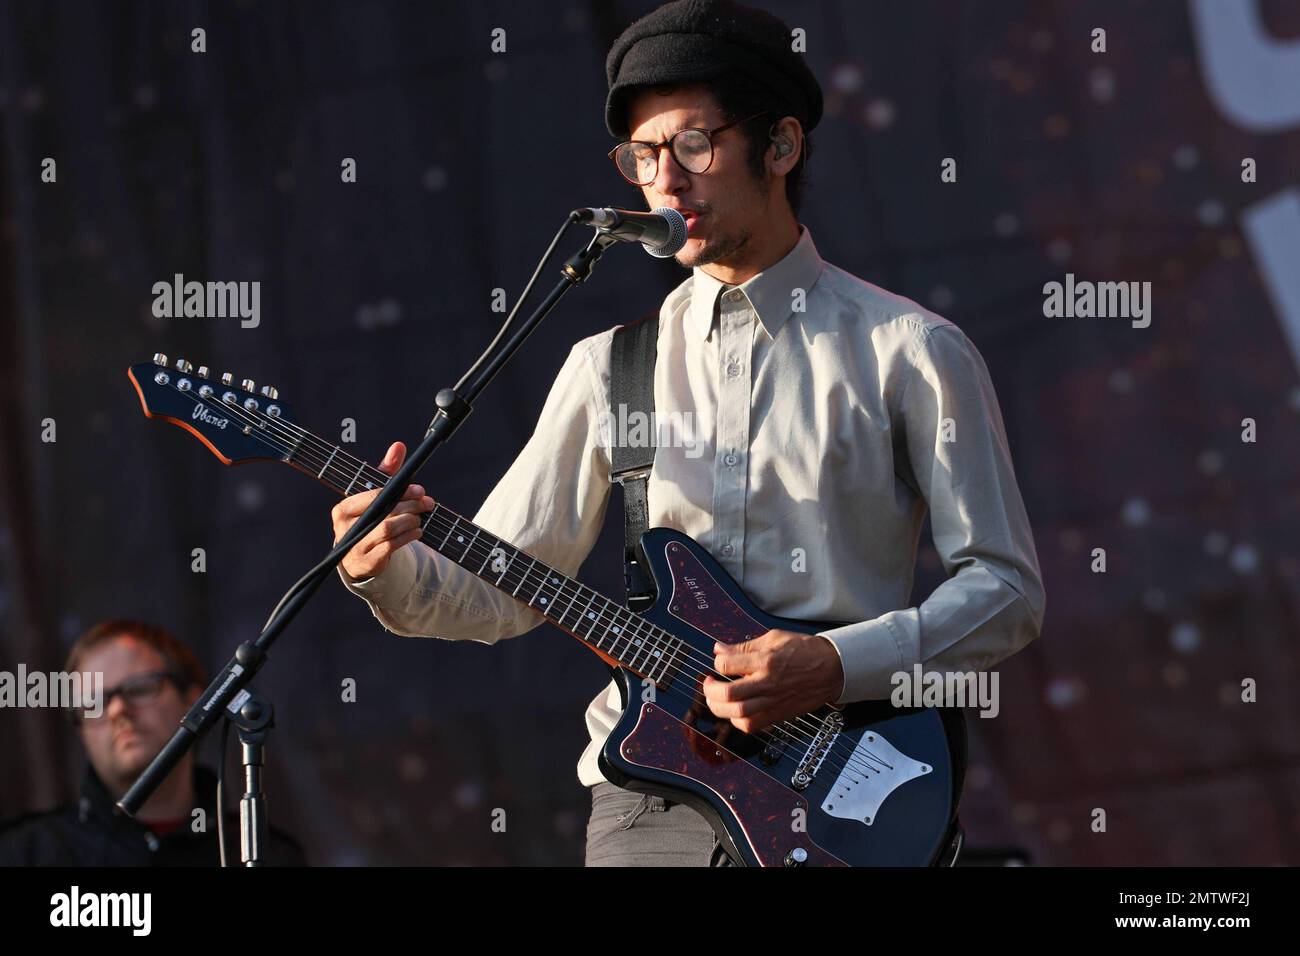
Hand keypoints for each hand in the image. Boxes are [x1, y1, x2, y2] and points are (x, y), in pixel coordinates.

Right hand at [332, 440, 435, 579]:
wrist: (359, 557)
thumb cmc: (369, 519)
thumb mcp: (375, 495)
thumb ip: (386, 472)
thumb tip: (399, 446)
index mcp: (344, 508)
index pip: (374, 496)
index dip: (400, 492)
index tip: (419, 489)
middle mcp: (346, 527)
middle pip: (383, 512)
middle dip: (410, 506)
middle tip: (428, 503)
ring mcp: (355, 546)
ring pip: (387, 530)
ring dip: (410, 522)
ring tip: (421, 518)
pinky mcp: (367, 562)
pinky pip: (391, 547)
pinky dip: (408, 537)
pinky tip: (417, 531)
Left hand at [702, 629, 844, 733]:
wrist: (832, 669)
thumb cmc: (805, 651)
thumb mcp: (774, 638)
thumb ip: (744, 646)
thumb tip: (719, 649)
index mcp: (766, 660)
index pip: (727, 665)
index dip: (717, 663)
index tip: (719, 662)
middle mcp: (768, 683)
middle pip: (729, 693)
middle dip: (711, 690)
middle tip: (709, 684)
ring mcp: (773, 701)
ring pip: (738, 714)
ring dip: (720, 708)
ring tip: (716, 699)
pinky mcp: (779, 714)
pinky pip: (752, 726)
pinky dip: (737, 721)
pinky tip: (734, 712)